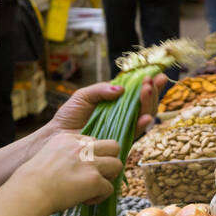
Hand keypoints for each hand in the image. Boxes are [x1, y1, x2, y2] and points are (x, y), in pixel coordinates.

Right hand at [16, 133, 121, 212]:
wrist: (29, 193)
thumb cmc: (33, 181)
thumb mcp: (49, 156)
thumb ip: (67, 155)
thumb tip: (82, 168)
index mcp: (68, 138)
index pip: (94, 141)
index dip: (93, 156)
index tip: (81, 169)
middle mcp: (81, 147)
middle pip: (113, 146)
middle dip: (109, 161)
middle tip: (97, 175)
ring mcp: (89, 163)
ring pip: (117, 164)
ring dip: (109, 178)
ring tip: (94, 187)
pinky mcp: (94, 179)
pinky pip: (110, 188)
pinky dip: (101, 196)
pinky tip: (86, 200)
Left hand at [47, 76, 168, 138]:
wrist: (59, 135)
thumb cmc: (69, 115)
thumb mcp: (83, 95)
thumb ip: (101, 90)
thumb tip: (122, 89)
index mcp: (117, 102)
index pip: (136, 92)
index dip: (148, 84)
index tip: (155, 75)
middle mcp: (124, 115)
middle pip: (144, 103)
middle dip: (151, 91)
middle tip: (151, 80)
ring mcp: (124, 127)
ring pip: (144, 116)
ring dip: (149, 103)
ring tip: (147, 90)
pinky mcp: (121, 141)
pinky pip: (135, 133)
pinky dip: (142, 125)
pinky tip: (146, 117)